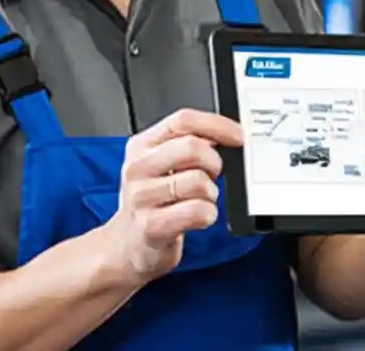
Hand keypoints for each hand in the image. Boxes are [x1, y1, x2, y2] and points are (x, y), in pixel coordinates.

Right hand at [101, 109, 243, 284]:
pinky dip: (208, 215)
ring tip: (199, 200)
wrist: (126, 245)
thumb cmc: (151, 201)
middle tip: (211, 176)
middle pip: (193, 148)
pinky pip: (197, 211)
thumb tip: (227, 133)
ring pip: (199, 181)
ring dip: (211, 193)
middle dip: (214, 163)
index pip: (183, 120)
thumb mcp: (160, 164)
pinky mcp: (151, 226)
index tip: (237, 136)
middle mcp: (138, 168)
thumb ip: (187, 144)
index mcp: (142, 145)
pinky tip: (198, 217)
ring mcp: (142, 197)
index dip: (217, 125)